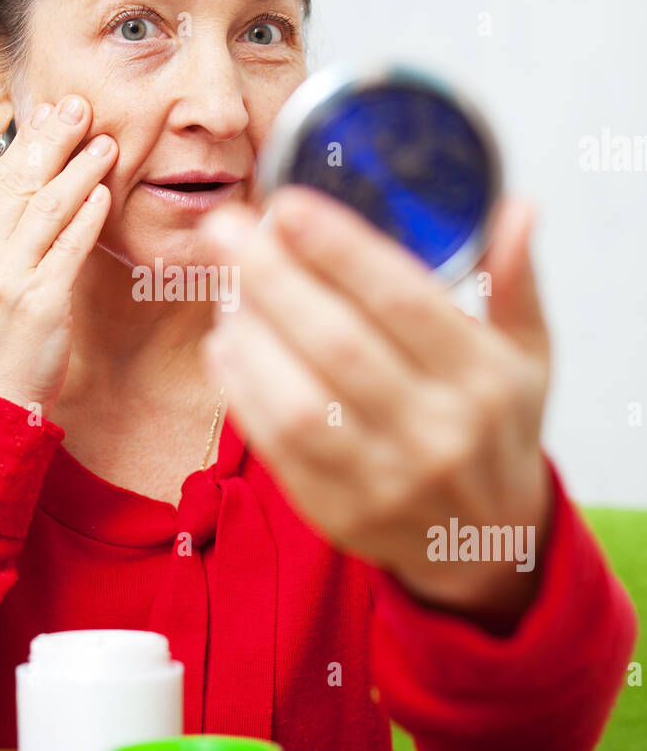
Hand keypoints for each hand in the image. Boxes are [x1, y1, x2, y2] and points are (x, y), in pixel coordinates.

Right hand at [0, 95, 116, 416]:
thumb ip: (0, 236)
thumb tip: (31, 183)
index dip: (27, 143)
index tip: (52, 112)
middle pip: (20, 183)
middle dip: (54, 140)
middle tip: (81, 106)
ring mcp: (6, 279)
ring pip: (46, 207)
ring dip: (80, 169)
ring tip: (106, 143)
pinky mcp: (39, 302)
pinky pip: (68, 247)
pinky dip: (87, 217)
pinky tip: (104, 194)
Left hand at [198, 186, 554, 629]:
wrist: (484, 546)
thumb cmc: (494, 427)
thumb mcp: (526, 354)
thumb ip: (514, 279)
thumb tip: (515, 205)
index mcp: (485, 379)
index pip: (405, 301)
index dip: (340, 250)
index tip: (287, 205)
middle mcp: (438, 432)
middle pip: (339, 345)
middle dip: (272, 278)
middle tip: (226, 227)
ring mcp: (385, 480)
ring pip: (299, 402)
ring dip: (251, 335)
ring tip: (225, 285)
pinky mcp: (339, 514)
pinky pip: (277, 447)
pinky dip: (242, 390)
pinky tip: (225, 343)